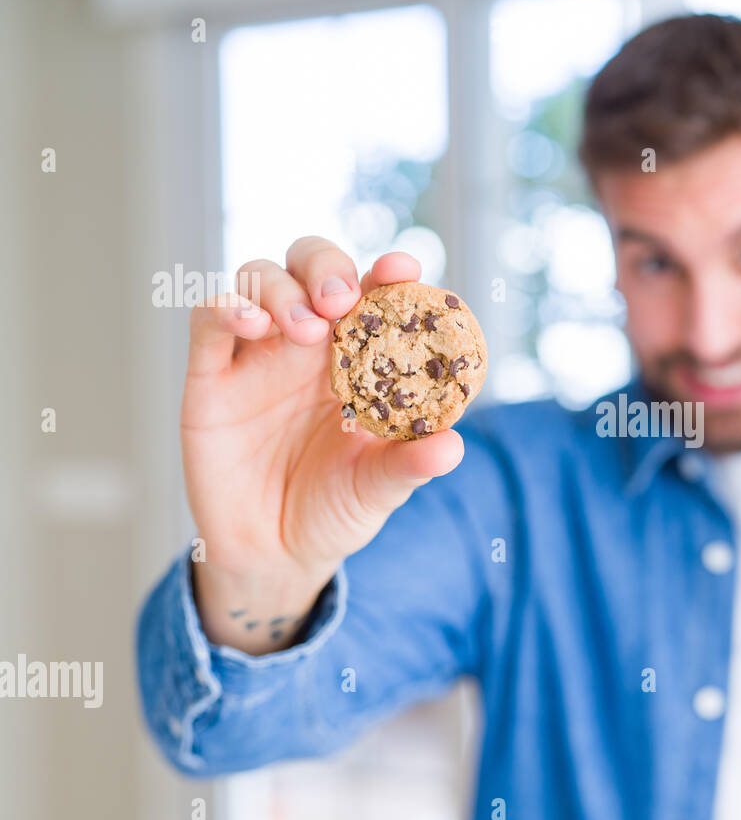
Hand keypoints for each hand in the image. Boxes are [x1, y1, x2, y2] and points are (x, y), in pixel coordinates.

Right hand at [182, 238, 464, 649]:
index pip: (374, 295)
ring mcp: (257, 353)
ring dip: (282, 288)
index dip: (389, 273)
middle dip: (327, 267)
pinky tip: (248, 322)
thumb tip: (452, 447)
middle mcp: (308, 343)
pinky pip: (208, 319)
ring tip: (306, 328)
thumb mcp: (378, 489)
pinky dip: (226, 306)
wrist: (273, 554)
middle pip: (311, 266)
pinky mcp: (209, 375)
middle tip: (341, 299)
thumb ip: (410, 464)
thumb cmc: (334, 508)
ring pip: (259, 278)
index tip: (403, 268)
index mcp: (359, 356)